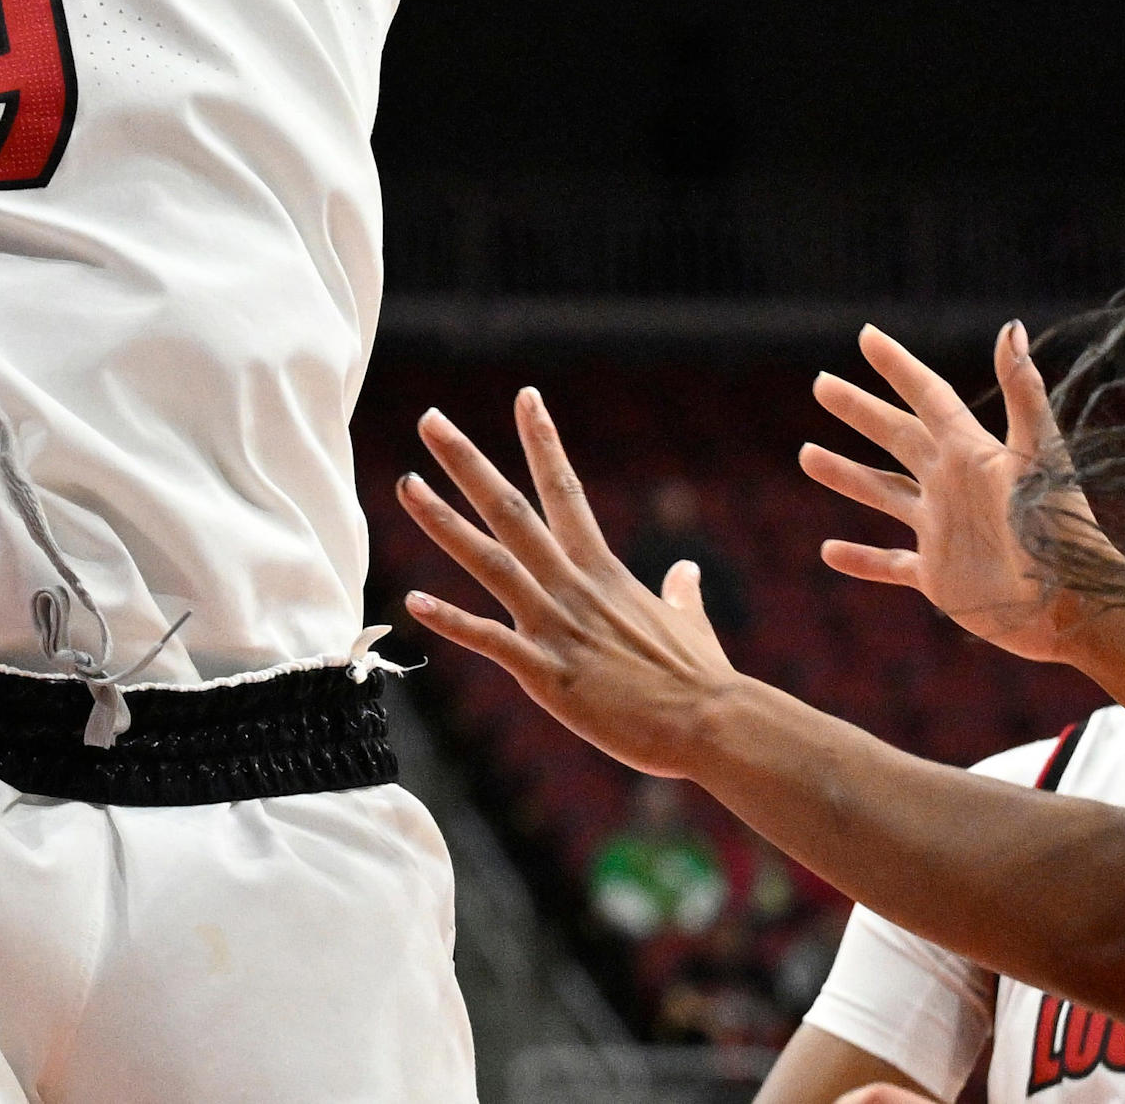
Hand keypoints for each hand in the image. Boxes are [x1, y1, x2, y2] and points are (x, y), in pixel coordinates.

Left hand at [399, 391, 743, 777]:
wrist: (718, 728)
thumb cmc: (704, 681)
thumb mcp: (690, 624)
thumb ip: (679, 594)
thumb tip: (686, 571)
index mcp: (602, 572)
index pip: (565, 491)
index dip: (543, 442)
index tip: (525, 397)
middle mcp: (573, 588)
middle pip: (512, 511)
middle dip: (468, 463)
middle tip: (430, 419)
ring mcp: (558, 627)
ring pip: (491, 562)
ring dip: (444, 523)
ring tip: (406, 484)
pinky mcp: (549, 673)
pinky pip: (491, 640)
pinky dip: (452, 621)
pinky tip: (412, 600)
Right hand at [806, 321, 1093, 661]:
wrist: (1075, 607)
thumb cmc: (1060, 531)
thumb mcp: (1039, 457)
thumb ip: (1023, 394)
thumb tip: (1010, 327)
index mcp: (972, 454)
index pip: (930, 398)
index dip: (900, 366)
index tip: (868, 335)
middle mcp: (952, 486)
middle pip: (897, 437)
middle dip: (860, 410)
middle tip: (821, 384)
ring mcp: (942, 531)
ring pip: (884, 494)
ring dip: (846, 476)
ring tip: (806, 454)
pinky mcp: (938, 577)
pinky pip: (890, 564)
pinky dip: (860, 560)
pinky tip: (828, 553)